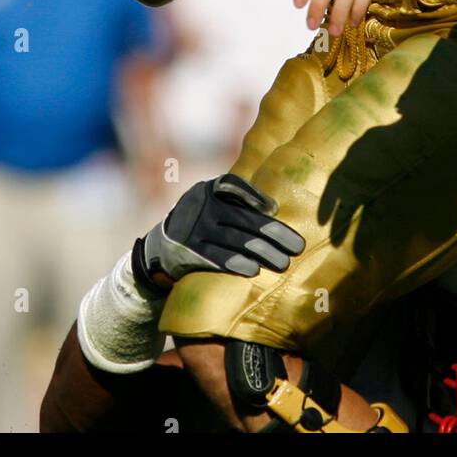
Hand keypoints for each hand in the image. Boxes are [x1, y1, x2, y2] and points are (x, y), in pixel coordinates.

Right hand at [137, 175, 305, 284]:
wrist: (160, 249)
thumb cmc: (200, 224)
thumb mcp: (211, 204)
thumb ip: (236, 202)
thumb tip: (274, 210)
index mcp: (208, 189)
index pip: (232, 185)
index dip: (254, 196)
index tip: (273, 209)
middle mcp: (200, 206)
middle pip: (243, 218)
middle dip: (273, 233)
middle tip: (297, 246)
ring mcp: (193, 229)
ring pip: (235, 240)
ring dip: (263, 253)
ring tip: (283, 263)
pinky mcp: (188, 252)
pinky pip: (216, 258)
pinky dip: (236, 263)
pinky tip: (254, 271)